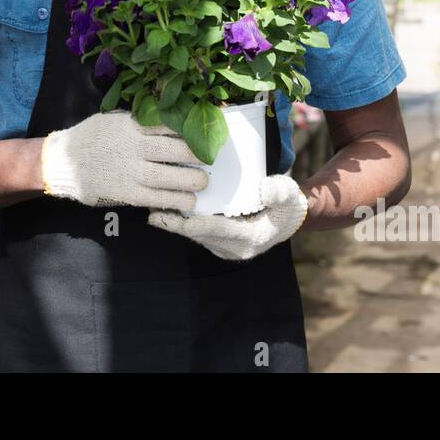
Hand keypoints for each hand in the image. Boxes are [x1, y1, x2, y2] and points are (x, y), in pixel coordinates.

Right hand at [40, 110, 208, 210]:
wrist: (60, 161)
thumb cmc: (89, 137)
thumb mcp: (112, 119)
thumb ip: (136, 120)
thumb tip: (167, 119)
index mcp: (130, 125)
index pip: (167, 124)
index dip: (190, 127)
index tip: (206, 130)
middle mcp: (132, 146)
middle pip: (173, 149)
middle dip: (195, 154)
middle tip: (209, 159)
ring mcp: (129, 171)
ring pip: (168, 176)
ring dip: (190, 180)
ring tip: (202, 181)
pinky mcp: (126, 192)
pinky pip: (156, 198)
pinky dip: (175, 199)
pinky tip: (188, 200)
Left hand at [146, 174, 308, 259]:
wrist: (288, 219)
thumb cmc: (286, 204)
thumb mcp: (288, 194)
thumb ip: (278, 191)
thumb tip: (265, 190)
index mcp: (250, 238)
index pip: (216, 230)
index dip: (192, 222)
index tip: (172, 213)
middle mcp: (236, 249)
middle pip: (199, 236)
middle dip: (175, 224)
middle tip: (151, 211)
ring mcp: (227, 249)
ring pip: (196, 237)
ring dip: (175, 225)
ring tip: (152, 210)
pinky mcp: (220, 245)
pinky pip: (198, 236)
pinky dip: (182, 224)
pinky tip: (167, 211)